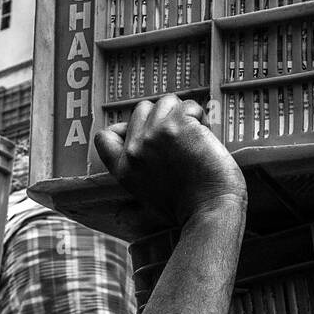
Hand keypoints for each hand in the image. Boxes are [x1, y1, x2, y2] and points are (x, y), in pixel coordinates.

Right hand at [93, 95, 245, 227]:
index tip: (143, 134)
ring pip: (166, 102)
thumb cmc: (188, 208)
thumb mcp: (147, 193)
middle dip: (163, 118)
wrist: (209, 212)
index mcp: (124, 169)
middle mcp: (134, 150)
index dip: (124, 128)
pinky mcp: (178, 125)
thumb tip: (133, 136)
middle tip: (181, 140)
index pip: (104, 137)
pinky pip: (189, 106)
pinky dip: (200, 116)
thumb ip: (137, 167)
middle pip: (142, 110)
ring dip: (183, 114)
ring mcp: (154, 135)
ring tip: (195, 137)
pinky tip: (206, 136)